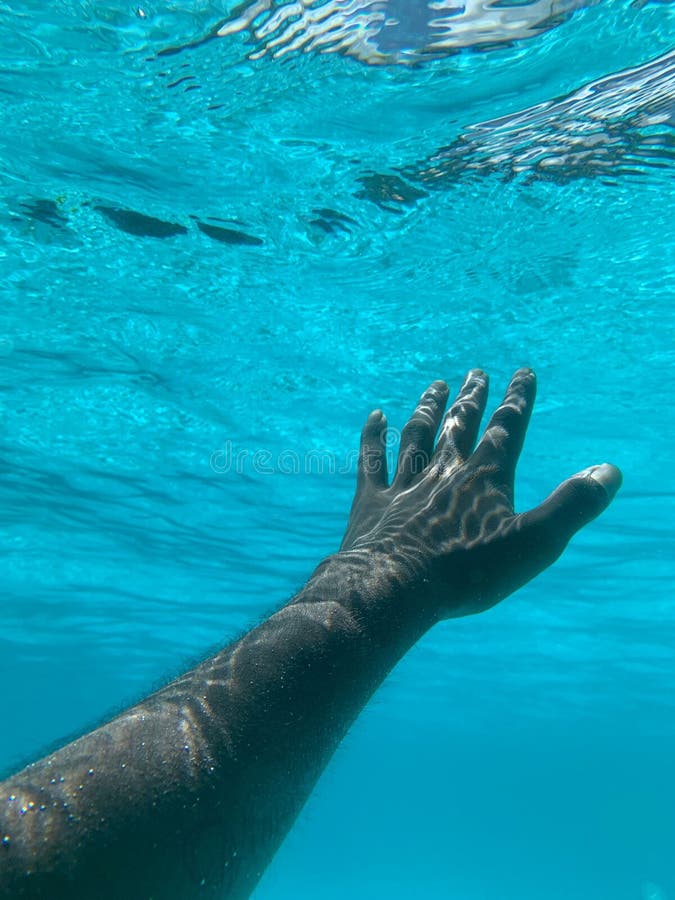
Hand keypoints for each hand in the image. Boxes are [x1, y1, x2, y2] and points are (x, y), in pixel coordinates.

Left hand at [340, 369, 620, 618]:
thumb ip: (573, 504)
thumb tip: (610, 471)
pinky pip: (372, 459)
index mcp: (485, 477)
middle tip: (476, 372)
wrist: (396, 586)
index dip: (517, 399)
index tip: (522, 373)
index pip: (507, 428)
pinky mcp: (373, 501)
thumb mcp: (536, 542)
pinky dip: (373, 436)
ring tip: (435, 385)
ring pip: (417, 434)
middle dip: (471, 397)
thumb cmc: (469, 571)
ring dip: (428, 408)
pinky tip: (374, 416)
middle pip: (460, 424)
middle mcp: (444, 470)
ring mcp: (406, 483)